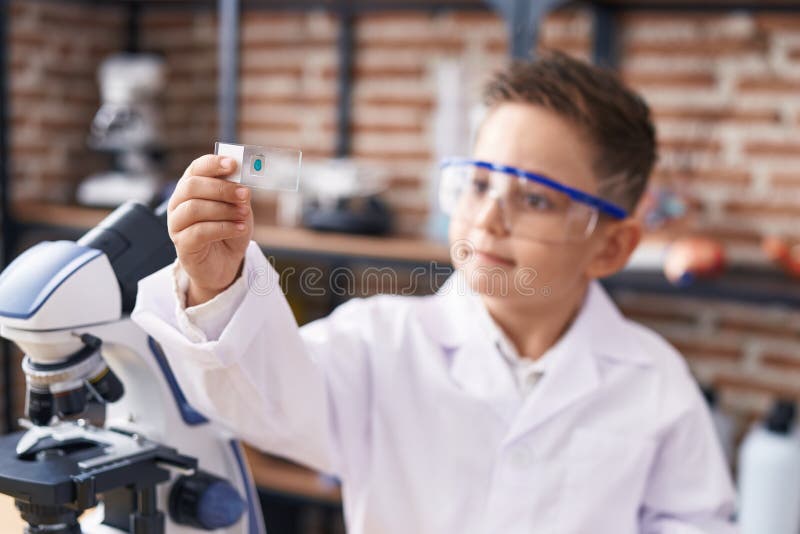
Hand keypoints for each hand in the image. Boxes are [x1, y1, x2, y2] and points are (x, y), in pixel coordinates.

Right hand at [168, 154, 253, 305]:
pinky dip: (224, 228)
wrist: (225, 263)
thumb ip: (237, 194)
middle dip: (221, 188)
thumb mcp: (238, 208)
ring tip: (243, 214)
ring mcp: (177, 224)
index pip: (196, 169)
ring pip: (194, 208)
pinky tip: (240, 228)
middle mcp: (179, 203)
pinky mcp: (182, 244)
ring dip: (223, 209)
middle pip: (192, 186)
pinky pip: (200, 231)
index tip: (233, 165)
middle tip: (244, 194)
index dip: (213, 164)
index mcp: (191, 188)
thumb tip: (241, 183)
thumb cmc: (229, 231)